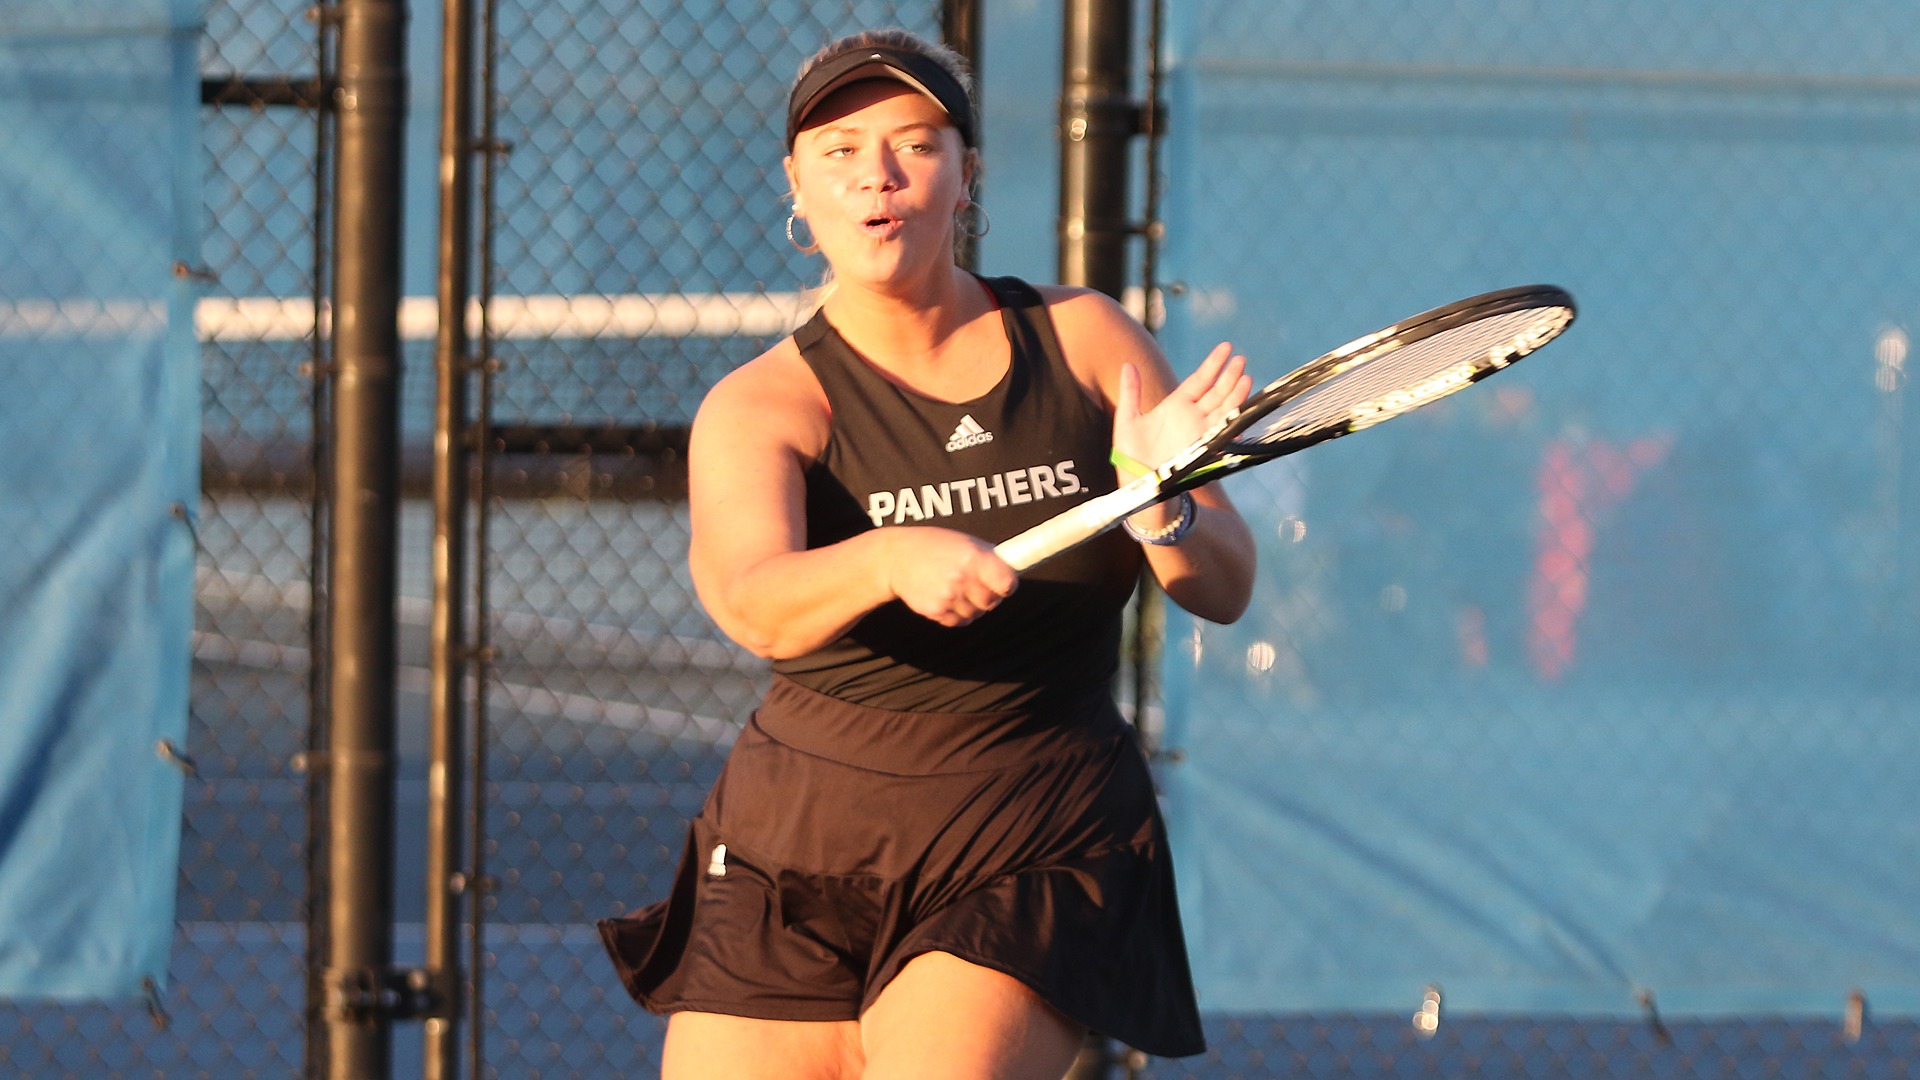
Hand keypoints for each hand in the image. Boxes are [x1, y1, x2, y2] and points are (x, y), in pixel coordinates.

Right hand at [883, 527, 1018, 626]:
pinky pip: (959, 621)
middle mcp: (961, 578)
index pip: (1007, 583)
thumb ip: (989, 558)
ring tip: (956, 587)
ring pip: (976, 614)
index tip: (1004, 584)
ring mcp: (947, 596)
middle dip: (989, 596)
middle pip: (992, 602)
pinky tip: (945, 596)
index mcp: (973, 557)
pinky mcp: (935, 611)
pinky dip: (956, 614)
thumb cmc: (936, 546)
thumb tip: (1014, 573)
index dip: (1007, 585)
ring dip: (972, 606)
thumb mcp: (965, 542)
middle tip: (976, 584)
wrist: (897, 557)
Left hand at [1113, 342, 1251, 471]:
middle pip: (1217, 391)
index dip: (1213, 364)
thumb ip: (1130, 392)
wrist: (1137, 482)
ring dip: (1236, 395)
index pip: (1200, 379)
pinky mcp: (1205, 449)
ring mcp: (1201, 432)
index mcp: (1177, 405)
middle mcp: (1192, 416)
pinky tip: (1244, 414)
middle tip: (1241, 359)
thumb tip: (1127, 364)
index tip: (1226, 347)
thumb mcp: (1128, 418)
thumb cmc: (1131, 453)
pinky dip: (1235, 424)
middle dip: (1229, 376)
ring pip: (1224, 409)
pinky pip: (1224, 434)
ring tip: (1246, 378)